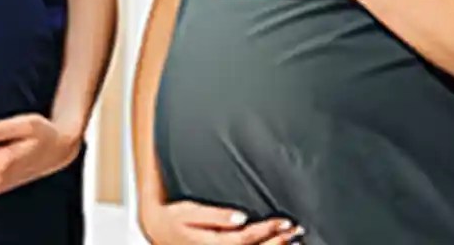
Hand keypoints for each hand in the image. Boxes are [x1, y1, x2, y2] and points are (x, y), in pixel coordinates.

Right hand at [139, 200, 304, 244]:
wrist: (158, 230)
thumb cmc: (174, 220)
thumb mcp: (190, 213)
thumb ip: (215, 216)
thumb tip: (240, 218)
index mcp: (214, 244)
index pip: (247, 238)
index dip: (268, 230)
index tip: (285, 222)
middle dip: (278, 242)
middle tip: (295, 230)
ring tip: (295, 242)